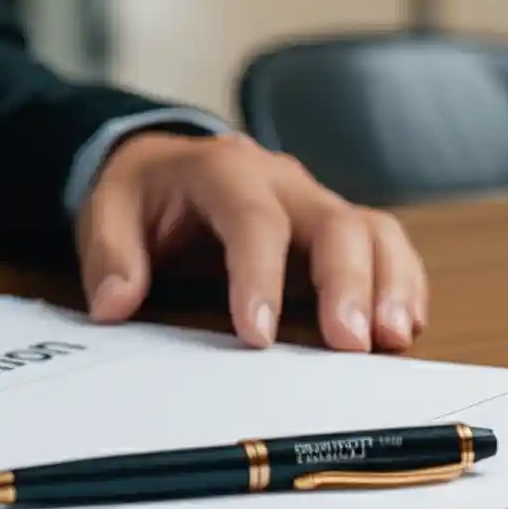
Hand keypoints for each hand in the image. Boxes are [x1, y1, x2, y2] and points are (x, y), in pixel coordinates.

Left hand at [75, 132, 426, 351]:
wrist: (161, 164)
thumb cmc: (141, 191)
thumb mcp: (106, 210)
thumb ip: (110, 255)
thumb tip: (115, 302)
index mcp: (222, 169)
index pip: (252, 220)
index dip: (259, 276)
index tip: (258, 334)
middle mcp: (279, 180)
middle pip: (332, 222)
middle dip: (347, 283)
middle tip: (350, 344)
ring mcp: (312, 203)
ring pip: (370, 231)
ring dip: (389, 285)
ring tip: (392, 339)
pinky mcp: (331, 229)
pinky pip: (382, 246)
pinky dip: (400, 284)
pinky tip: (401, 328)